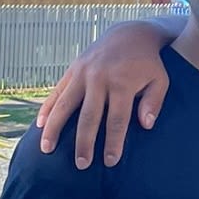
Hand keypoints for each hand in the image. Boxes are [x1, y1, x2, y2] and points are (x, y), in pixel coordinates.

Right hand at [37, 24, 172, 167]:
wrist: (129, 34)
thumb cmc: (147, 63)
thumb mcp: (159, 80)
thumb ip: (154, 102)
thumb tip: (146, 125)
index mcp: (122, 83)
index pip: (117, 119)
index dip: (114, 142)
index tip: (110, 162)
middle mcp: (99, 78)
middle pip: (89, 116)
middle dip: (84, 142)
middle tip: (81, 164)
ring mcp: (83, 73)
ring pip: (65, 104)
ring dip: (54, 128)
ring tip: (46, 149)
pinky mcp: (72, 69)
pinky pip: (57, 91)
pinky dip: (47, 108)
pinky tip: (39, 125)